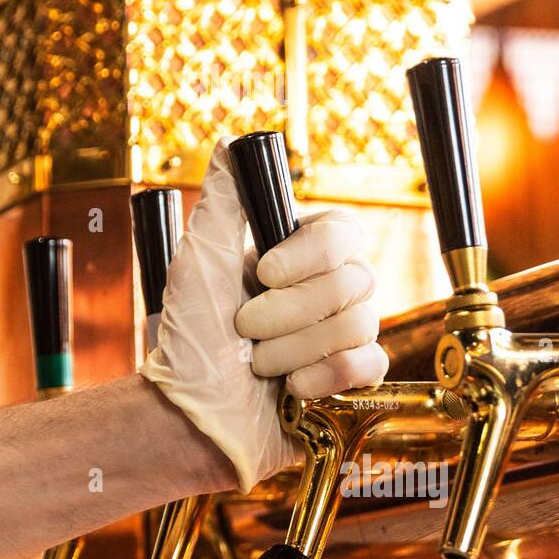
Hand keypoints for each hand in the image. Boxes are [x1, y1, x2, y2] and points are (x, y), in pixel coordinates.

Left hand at [140, 138, 387, 491]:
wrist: (187, 415)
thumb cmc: (186, 341)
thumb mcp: (199, 262)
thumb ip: (223, 202)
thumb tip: (230, 142)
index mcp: (297, 258)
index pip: (343, 231)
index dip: (309, 255)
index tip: (262, 274)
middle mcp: (325, 293)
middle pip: (354, 280)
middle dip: (287, 313)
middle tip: (243, 330)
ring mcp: (339, 337)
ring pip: (361, 323)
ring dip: (294, 349)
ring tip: (256, 365)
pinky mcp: (347, 383)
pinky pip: (371, 364)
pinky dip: (325, 377)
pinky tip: (291, 390)